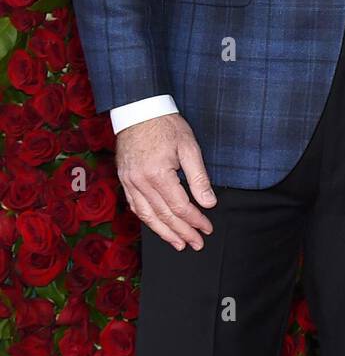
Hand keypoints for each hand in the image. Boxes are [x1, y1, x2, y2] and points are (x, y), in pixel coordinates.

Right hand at [116, 113, 216, 250]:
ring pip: (147, 216)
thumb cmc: (167, 125)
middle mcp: (141, 182)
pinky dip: (148, 220)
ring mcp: (129, 183)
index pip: (180, 206)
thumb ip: (198, 178)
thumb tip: (209, 202)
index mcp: (158, 174)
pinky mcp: (124, 180)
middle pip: (164, 215)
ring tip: (178, 244)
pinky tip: (158, 227)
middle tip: (197, 244)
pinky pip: (135, 207)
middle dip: (182, 232)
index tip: (207, 228)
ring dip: (164, 233)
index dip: (195, 220)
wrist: (138, 111)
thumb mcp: (189, 147)